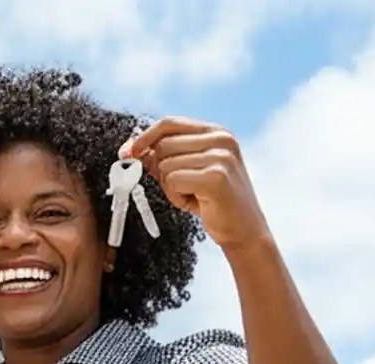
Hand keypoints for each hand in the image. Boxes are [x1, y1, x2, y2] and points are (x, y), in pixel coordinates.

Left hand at [121, 116, 270, 250]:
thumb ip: (167, 156)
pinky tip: (196, 202)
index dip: (145, 137)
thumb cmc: (216, 201)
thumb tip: (133, 149)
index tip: (129, 151)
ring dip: (171, 187)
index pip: (170, 123)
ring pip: (165, 165)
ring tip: (194, 195)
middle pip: (163, 145)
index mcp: (217, 132)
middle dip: (161, 170)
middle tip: (180, 187)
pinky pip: (172, 181)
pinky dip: (176, 197)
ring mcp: (220, 157)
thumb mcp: (191, 171)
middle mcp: (221, 140)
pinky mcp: (215, 177)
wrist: (244, 229)